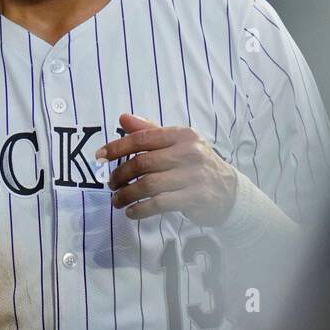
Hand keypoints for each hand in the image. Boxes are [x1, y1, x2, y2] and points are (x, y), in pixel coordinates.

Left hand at [96, 113, 238, 225]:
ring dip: (127, 194)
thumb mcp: (178, 143)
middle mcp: (189, 152)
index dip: (117, 147)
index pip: (142, 138)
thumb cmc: (197, 165)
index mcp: (182, 135)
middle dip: (120, 174)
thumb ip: (150, 131)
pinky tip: (132, 212)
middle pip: (142, 162)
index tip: (99, 156)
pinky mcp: (195, 197)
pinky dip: (141, 209)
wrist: (230, 192)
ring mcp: (193, 175)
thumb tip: (123, 118)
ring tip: (117, 200)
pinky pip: (159, 203)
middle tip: (111, 183)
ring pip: (148, 185)